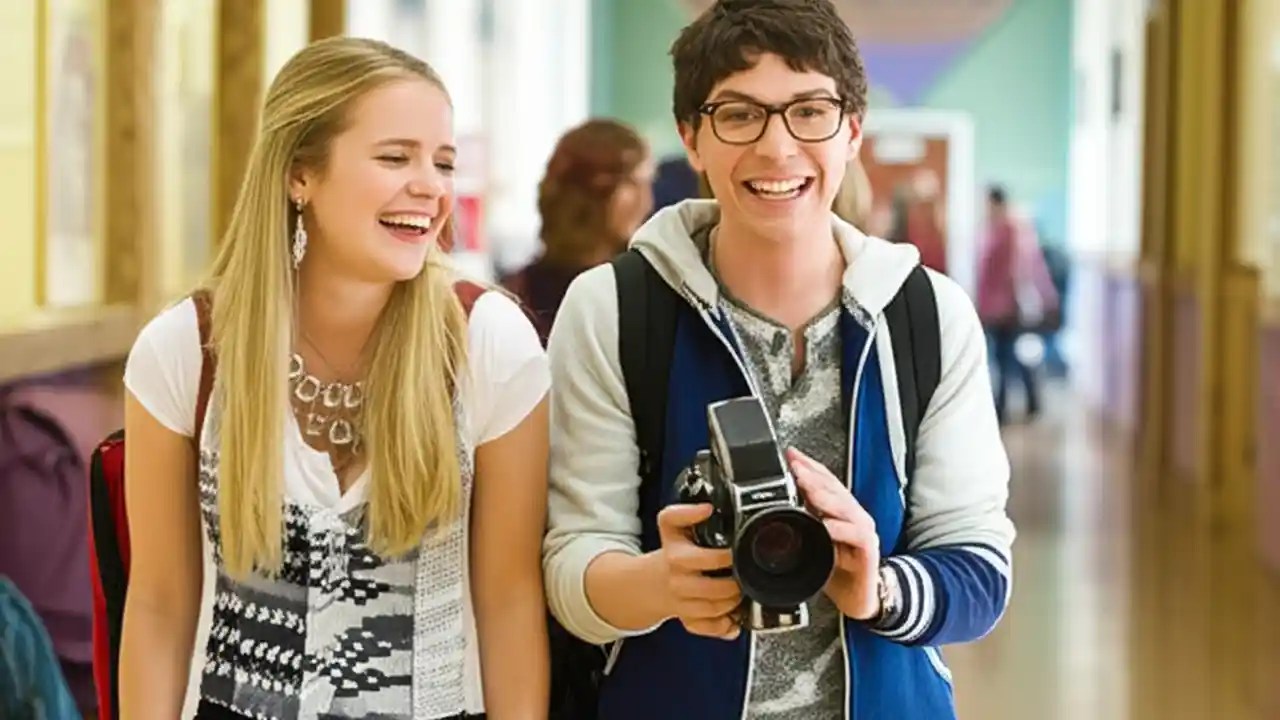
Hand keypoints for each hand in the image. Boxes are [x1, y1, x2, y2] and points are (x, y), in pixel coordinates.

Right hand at [654, 503, 743, 639]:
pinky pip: (707, 628)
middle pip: (713, 589)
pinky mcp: (687, 620)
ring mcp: (682, 603)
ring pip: (713, 610)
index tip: (733, 553)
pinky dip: (724, 626)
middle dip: (734, 583)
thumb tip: (706, 509)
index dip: (722, 557)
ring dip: (732, 603)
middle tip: (743, 574)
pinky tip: (732, 617)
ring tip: (739, 591)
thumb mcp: (670, 527)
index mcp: (675, 557)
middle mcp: (677, 582)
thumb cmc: (671, 553)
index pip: (702, 559)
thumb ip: (684, 513)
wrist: (651, 582)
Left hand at [788, 448, 881, 620]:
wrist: (860, 601)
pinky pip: (857, 536)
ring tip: (807, 487)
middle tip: (796, 466)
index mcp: (840, 513)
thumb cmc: (836, 571)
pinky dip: (841, 529)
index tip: (791, 455)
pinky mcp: (869, 552)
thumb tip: (779, 504)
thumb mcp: (813, 543)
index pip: (825, 482)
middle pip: (835, 489)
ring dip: (825, 496)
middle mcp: (854, 518)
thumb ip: (803, 522)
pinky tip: (826, 526)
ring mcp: (863, 533)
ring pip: (846, 507)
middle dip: (814, 475)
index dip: (809, 466)